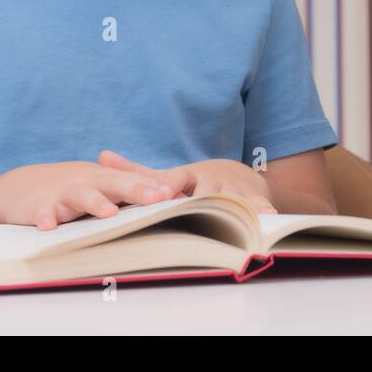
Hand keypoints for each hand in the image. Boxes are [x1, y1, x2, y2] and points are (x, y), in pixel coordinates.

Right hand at [0, 160, 190, 230]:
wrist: (21, 187)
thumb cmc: (71, 189)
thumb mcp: (99, 185)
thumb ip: (128, 190)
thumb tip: (169, 198)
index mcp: (104, 179)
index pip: (133, 180)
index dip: (155, 186)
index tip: (178, 193)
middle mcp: (87, 183)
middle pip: (114, 183)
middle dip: (136, 190)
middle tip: (158, 198)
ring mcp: (62, 194)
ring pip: (81, 195)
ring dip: (95, 203)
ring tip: (109, 213)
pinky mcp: (39, 206)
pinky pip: (42, 212)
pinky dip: (45, 218)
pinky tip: (48, 227)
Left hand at [97, 150, 277, 214]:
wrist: (239, 175)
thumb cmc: (194, 180)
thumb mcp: (168, 174)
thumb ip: (136, 170)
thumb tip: (102, 156)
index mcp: (187, 177)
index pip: (175, 179)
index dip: (167, 186)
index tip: (159, 193)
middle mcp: (210, 180)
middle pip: (205, 189)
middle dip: (201, 198)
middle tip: (195, 206)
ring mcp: (232, 188)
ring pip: (232, 197)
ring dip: (233, 205)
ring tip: (232, 213)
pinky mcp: (253, 197)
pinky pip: (259, 203)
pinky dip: (264, 209)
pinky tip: (270, 216)